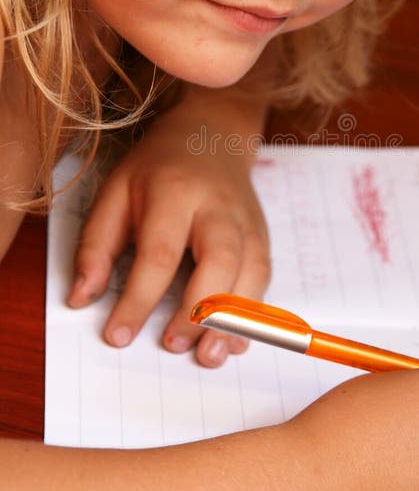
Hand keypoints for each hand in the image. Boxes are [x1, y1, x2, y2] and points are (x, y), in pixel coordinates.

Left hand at [68, 98, 269, 365]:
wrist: (212, 133)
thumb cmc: (158, 167)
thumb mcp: (115, 191)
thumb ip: (96, 244)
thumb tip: (82, 298)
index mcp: (174, 191)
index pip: (159, 252)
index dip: (139, 299)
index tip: (118, 335)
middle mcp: (218, 206)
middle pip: (219, 260)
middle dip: (199, 311)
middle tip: (172, 345)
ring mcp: (247, 221)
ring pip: (251, 273)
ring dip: (234, 321)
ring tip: (209, 356)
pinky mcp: (263, 236)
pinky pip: (264, 279)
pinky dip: (254, 315)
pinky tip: (236, 342)